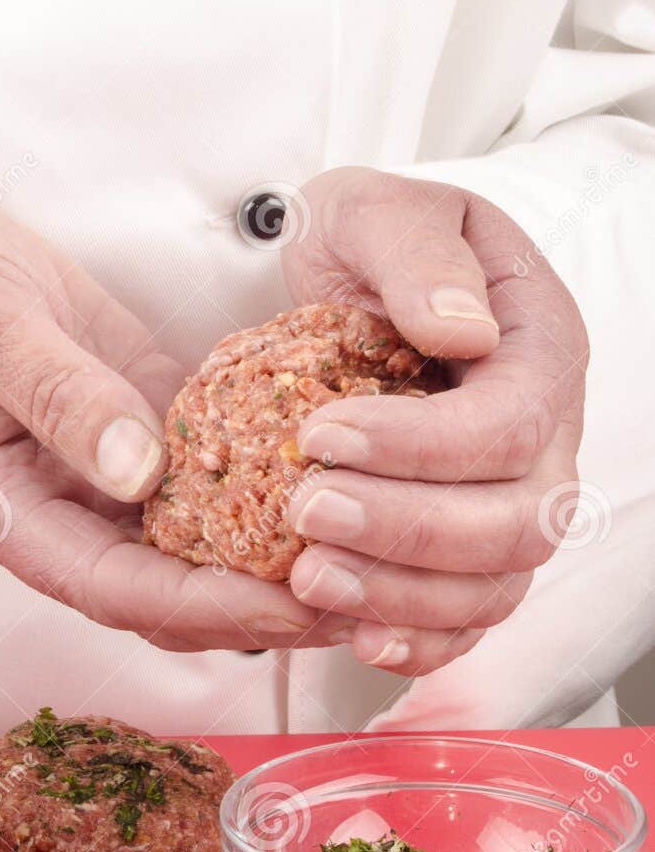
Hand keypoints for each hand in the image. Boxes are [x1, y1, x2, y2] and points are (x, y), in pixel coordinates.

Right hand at [0, 182, 350, 652]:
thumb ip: (55, 391)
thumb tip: (137, 468)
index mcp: (5, 511)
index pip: (113, 589)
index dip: (201, 605)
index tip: (285, 604)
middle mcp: (63, 514)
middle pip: (170, 595)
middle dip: (262, 607)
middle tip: (364, 596)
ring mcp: (106, 480)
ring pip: (199, 551)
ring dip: (277, 562)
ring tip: (373, 558)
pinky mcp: (143, 431)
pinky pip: (212, 480)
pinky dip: (269, 489)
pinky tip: (338, 479)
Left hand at [280, 166, 588, 676]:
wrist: (347, 274)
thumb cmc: (367, 239)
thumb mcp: (376, 210)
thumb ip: (416, 256)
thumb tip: (461, 330)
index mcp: (539, 347)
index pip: (512, 424)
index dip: (424, 445)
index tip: (323, 433)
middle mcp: (545, 435)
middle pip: (516, 521)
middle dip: (409, 529)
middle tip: (306, 510)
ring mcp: (512, 498)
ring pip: (496, 584)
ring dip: (403, 595)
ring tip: (308, 579)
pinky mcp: (467, 547)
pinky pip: (468, 618)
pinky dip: (422, 641)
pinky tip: (357, 639)